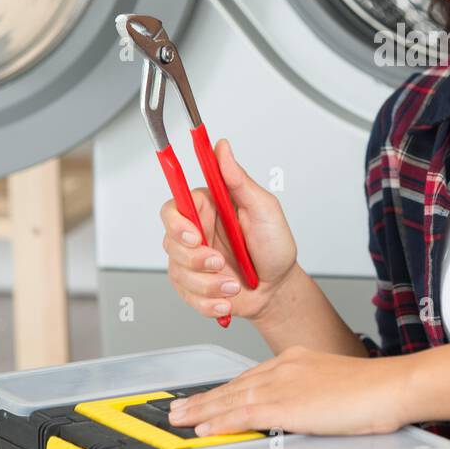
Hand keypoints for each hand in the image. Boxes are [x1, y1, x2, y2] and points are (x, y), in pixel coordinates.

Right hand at [159, 137, 297, 322]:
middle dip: (196, 258)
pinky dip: (209, 301)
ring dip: (209, 283)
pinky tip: (228, 297)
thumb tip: (222, 147)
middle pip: (171, 241)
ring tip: (235, 284)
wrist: (278, 288)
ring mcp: (191, 260)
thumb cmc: (274, 246)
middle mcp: (196, 231)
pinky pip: (186, 295)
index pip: (175, 207)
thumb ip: (238, 179)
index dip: (178, 223)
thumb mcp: (264, 209)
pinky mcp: (192, 285)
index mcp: (208, 208)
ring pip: (178, 271)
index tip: (196, 235)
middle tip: (220, 262)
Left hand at [166, 345, 410, 436]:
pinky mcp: (287, 404)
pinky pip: (244, 413)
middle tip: (179, 407)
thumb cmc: (374, 389)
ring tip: (180, 418)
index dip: (225, 388)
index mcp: (297, 359)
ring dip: (202, 410)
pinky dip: (220, 421)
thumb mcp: (335, 384)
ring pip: (232, 397)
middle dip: (204, 398)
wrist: (390, 386)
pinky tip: (204, 428)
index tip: (207, 397)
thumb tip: (300, 410)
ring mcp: (284, 384)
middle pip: (235, 384)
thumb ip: (311, 394)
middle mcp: (285, 366)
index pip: (251, 376)